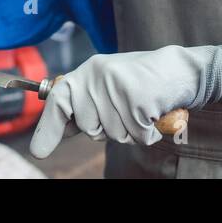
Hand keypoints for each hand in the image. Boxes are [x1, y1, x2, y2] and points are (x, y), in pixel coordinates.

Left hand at [28, 40, 221, 158]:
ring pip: (116, 135)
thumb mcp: (109, 88)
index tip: (38, 152)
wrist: (183, 70)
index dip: (48, 128)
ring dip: (133, 130)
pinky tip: (154, 112)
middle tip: (128, 109)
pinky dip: (149, 132)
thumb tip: (60, 128)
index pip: (59, 101)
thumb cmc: (144, 84)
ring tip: (143, 108)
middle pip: (91, 128)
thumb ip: (86, 105)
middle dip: (111, 129)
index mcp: (88, 71)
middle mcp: (97, 75)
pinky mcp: (137, 97)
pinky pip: (137, 135)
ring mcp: (116, 85)